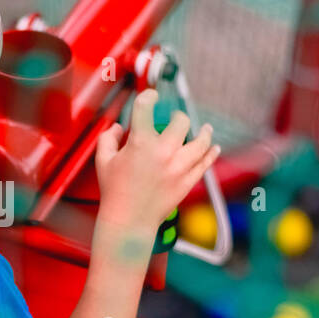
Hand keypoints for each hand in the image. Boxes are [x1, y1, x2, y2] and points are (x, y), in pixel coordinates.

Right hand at [94, 88, 219, 234]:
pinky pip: (205, 163)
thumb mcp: (103, 161)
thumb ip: (109, 138)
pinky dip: (211, 153)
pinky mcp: (187, 181)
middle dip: (177, 117)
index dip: (149, 97)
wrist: (129, 221)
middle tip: (175, 119)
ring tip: (206, 129)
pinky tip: (214, 147)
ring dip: (203, 133)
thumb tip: (118, 127)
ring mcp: (178, 167)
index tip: (151, 96)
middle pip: (180, 121)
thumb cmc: (114, 191)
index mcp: (140, 143)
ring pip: (200, 142)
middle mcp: (163, 151)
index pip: (146, 107)